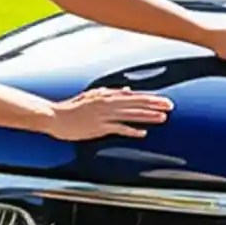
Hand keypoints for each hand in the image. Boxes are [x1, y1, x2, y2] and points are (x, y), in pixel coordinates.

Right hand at [45, 87, 173, 140]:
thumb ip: (111, 93)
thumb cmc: (73, 107)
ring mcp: (103, 115)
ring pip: (130, 114)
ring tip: (162, 118)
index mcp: (107, 95)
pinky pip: (118, 128)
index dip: (151, 98)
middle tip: (171, 106)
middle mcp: (107, 103)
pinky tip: (143, 133)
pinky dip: (131, 130)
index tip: (164, 100)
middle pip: (136, 103)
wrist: (54, 117)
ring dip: (147, 116)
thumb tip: (128, 91)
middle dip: (154, 105)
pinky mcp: (98, 127)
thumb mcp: (93, 96)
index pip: (134, 96)